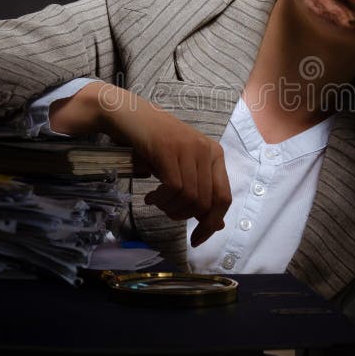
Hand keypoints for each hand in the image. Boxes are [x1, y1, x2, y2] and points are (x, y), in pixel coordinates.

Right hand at [50, 82, 230, 245]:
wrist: (130, 116)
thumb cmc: (156, 144)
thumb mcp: (183, 168)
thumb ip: (201, 192)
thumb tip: (216, 226)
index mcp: (215, 155)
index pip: (224, 198)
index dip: (211, 224)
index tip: (196, 240)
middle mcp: (207, 151)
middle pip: (205, 202)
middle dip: (184, 217)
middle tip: (166, 212)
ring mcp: (189, 148)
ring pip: (189, 197)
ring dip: (170, 208)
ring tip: (156, 202)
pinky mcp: (170, 149)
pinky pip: (174, 187)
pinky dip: (162, 199)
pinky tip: (151, 196)